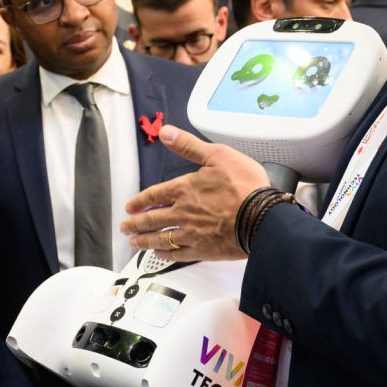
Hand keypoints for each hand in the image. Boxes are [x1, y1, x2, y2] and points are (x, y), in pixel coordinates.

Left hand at [120, 125, 269, 261]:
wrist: (262, 218)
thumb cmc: (244, 185)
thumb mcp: (217, 155)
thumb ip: (188, 145)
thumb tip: (164, 132)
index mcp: (183, 189)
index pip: (153, 195)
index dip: (139, 202)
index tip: (129, 208)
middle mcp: (182, 212)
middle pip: (151, 219)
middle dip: (135, 224)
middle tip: (124, 228)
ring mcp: (191, 233)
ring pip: (160, 238)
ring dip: (144, 240)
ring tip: (133, 243)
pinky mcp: (203, 250)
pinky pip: (177, 254)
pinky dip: (165, 254)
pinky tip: (159, 254)